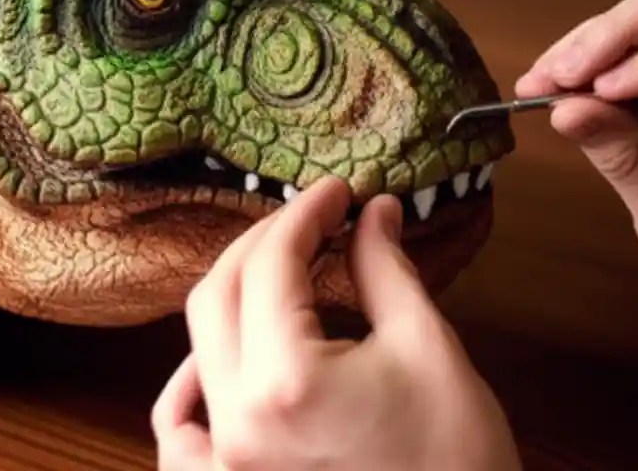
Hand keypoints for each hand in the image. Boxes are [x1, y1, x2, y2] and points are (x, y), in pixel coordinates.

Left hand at [151, 177, 520, 469]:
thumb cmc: (457, 458)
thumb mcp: (427, 348)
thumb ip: (385, 270)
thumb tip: (373, 212)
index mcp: (285, 381)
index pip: (271, 266)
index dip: (304, 214)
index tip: (335, 193)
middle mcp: (237, 420)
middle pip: (218, 295)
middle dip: (263, 244)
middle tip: (313, 219)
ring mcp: (226, 459)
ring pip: (198, 347)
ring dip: (233, 296)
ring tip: (282, 270)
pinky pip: (181, 429)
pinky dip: (187, 385)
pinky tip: (212, 360)